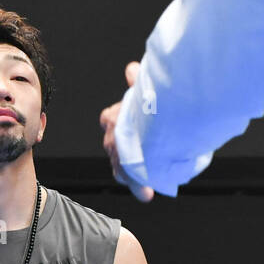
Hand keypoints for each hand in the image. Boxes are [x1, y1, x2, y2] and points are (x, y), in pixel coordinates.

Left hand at [99, 61, 154, 201]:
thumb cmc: (150, 105)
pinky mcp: (131, 175)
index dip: (117, 122)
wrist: (156, 127)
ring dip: (132, 170)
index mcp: (112, 118)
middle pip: (114, 147)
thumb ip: (138, 81)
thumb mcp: (143, 88)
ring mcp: (120, 158)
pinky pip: (134, 184)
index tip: (127, 124)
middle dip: (126, 148)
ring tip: (144, 178)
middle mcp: (112, 140)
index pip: (108, 121)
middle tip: (139, 151)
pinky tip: (146, 194)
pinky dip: (140, 189)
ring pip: (121, 168)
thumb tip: (132, 69)